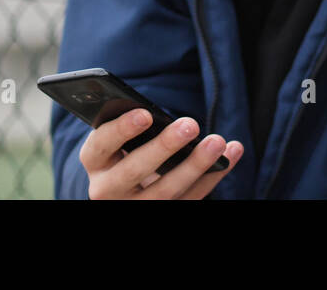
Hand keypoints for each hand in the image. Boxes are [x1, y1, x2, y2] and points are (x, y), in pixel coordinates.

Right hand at [79, 108, 242, 199]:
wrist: (127, 190)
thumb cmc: (126, 150)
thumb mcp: (120, 140)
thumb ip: (132, 128)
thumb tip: (162, 115)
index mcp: (94, 161)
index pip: (101, 145)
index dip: (122, 129)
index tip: (146, 114)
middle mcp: (107, 189)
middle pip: (135, 170)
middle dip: (164, 147)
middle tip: (190, 125)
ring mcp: (134, 206)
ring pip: (166, 191)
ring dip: (196, 165)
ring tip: (217, 142)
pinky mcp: (161, 213)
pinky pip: (191, 198)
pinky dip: (214, 175)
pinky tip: (231, 152)